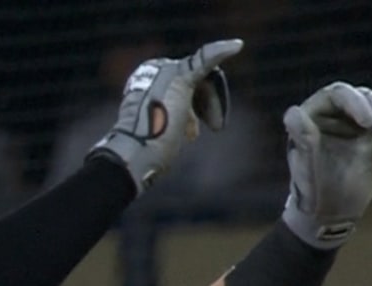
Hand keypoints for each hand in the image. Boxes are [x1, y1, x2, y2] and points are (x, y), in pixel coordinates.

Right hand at [89, 38, 244, 193]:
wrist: (134, 154)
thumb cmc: (144, 150)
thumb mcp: (159, 131)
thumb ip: (172, 121)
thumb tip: (188, 129)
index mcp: (146, 80)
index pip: (184, 85)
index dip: (196, 108)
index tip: (193, 134)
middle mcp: (155, 70)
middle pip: (197, 81)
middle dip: (207, 105)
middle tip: (215, 128)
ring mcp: (166, 71)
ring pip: (205, 80)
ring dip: (211, 105)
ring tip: (208, 128)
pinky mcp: (181, 75)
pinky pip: (205, 60)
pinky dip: (222, 50)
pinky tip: (237, 46)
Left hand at [281, 66, 371, 248]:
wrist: (329, 214)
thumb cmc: (311, 193)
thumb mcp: (307, 171)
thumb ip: (304, 142)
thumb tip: (294, 111)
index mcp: (311, 115)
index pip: (336, 94)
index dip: (354, 102)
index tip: (368, 123)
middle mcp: (332, 113)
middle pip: (361, 96)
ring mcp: (353, 121)